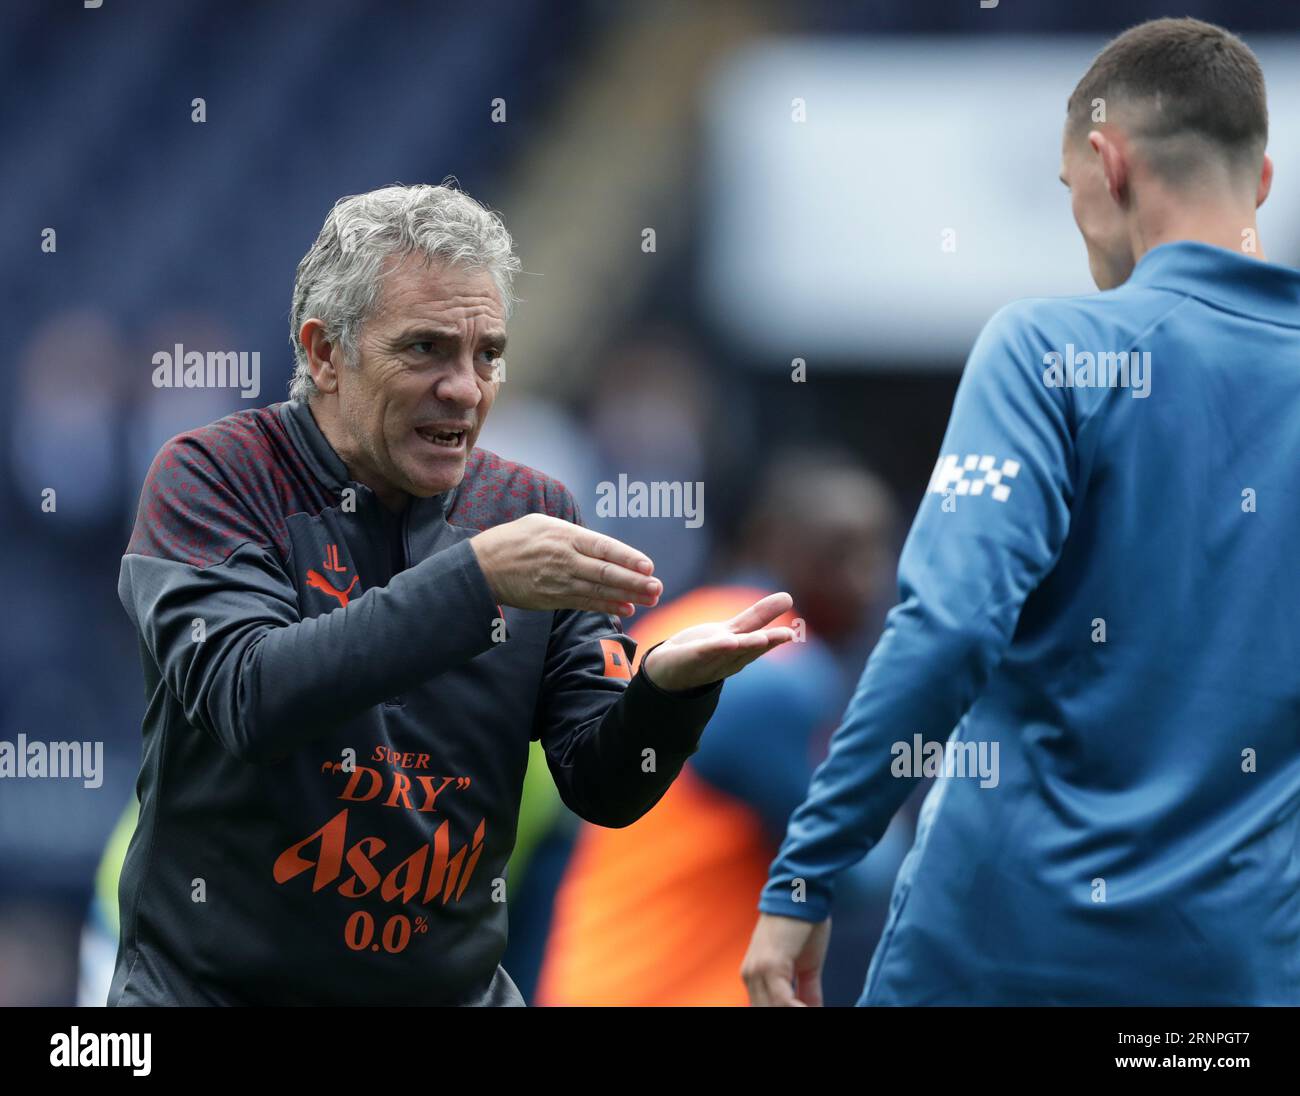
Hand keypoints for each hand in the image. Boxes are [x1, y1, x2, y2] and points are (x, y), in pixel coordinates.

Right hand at [470, 513, 661, 615]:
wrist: (483, 566)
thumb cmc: (516, 540)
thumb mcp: (543, 523)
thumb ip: (574, 534)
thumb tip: (602, 545)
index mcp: (564, 536)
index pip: (603, 547)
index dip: (627, 558)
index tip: (648, 566)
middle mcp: (564, 559)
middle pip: (605, 573)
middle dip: (634, 581)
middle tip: (657, 587)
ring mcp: (558, 581)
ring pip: (598, 591)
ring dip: (626, 596)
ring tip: (650, 599)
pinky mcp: (552, 599)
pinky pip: (584, 604)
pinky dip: (606, 607)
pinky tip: (625, 608)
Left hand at [639, 591, 794, 691]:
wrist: (667, 671)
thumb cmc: (704, 650)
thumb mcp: (734, 631)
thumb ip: (759, 616)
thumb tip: (789, 597)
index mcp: (740, 652)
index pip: (759, 644)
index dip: (775, 640)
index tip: (792, 633)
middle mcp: (728, 659)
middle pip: (748, 649)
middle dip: (767, 643)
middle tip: (787, 635)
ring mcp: (708, 661)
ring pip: (728, 652)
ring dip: (745, 646)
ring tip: (762, 638)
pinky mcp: (688, 658)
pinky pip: (703, 652)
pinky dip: (714, 648)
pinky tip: (726, 641)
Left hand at [741, 913, 830, 1006]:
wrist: (802, 893)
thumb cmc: (805, 924)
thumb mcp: (807, 965)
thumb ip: (807, 990)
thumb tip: (812, 1009)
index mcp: (754, 975)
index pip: (765, 1007)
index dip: (785, 1010)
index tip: (804, 1009)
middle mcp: (750, 975)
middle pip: (765, 1010)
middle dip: (789, 1012)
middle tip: (813, 1015)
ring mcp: (758, 970)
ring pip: (772, 1009)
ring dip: (794, 1011)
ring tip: (814, 1011)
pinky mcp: (770, 965)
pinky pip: (782, 1001)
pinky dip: (797, 1008)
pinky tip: (810, 1009)